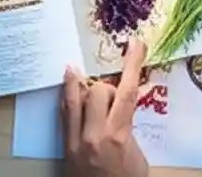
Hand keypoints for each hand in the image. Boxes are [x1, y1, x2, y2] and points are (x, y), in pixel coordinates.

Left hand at [62, 39, 148, 176]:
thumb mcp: (137, 157)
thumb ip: (128, 130)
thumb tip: (121, 110)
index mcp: (118, 136)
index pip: (126, 92)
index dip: (132, 65)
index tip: (136, 44)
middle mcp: (95, 135)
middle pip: (97, 90)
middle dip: (107, 88)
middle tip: (113, 98)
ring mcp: (77, 141)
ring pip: (74, 99)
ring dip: (81, 86)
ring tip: (75, 71)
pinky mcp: (66, 148)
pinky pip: (64, 114)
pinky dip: (66, 98)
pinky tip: (68, 85)